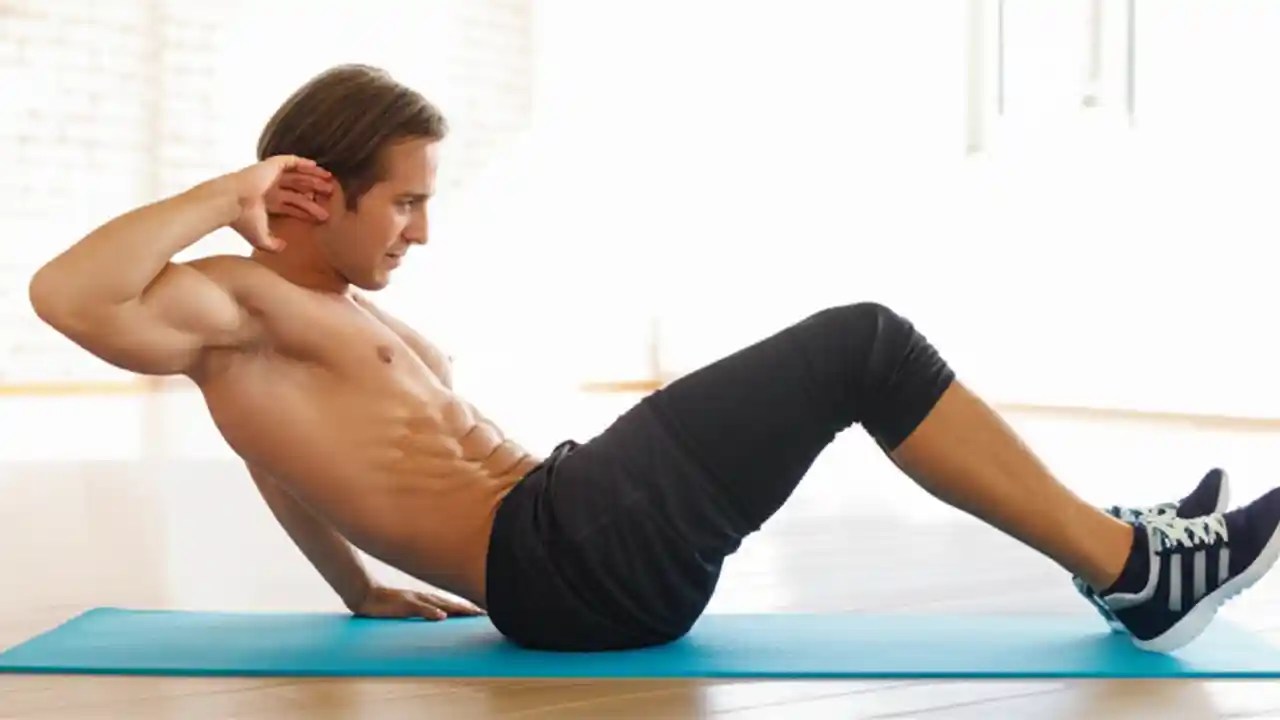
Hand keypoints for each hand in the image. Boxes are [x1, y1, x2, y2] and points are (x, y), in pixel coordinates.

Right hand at [226, 155, 332, 251]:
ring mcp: (269, 176)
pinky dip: (303, 163)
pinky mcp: (270, 165)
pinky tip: (316, 167)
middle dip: (314, 193)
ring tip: (329, 183)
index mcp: (267, 202)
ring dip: (313, 178)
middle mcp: (269, 188)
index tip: (324, 216)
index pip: (292, 205)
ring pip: (297, 176)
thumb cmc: (242, 220)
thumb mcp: (260, 238)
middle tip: (331, 197)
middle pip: (298, 190)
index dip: (308, 210)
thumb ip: (272, 244)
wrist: (231, 202)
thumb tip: (283, 247)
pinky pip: (290, 161)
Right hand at [350, 585, 485, 620]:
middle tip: (486, 614)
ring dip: (457, 609)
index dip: (467, 607)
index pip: (451, 603)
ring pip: (440, 603)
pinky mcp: (403, 604)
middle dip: (469, 608)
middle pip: (451, 602)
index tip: (484, 613)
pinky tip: (441, 617)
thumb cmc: (387, 603)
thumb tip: (437, 617)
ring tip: (472, 614)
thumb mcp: (407, 607)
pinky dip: (431, 612)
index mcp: (426, 598)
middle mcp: (424, 596)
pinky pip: (419, 608)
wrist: (365, 595)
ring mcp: (415, 599)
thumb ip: (421, 610)